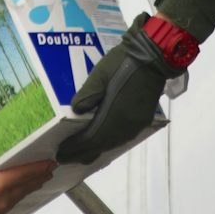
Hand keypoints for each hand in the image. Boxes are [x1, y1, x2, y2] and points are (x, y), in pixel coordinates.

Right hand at [0, 117, 56, 213]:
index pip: (26, 174)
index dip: (40, 168)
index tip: (51, 164)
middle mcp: (2, 200)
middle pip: (25, 187)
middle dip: (37, 179)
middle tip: (48, 172)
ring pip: (17, 199)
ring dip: (25, 190)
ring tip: (32, 184)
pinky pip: (6, 210)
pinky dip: (11, 201)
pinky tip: (9, 199)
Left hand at [56, 19, 171, 165]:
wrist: (153, 56)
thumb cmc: (124, 62)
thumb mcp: (100, 74)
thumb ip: (87, 94)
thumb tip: (76, 111)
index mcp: (115, 114)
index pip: (90, 138)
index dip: (75, 147)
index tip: (60, 153)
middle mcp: (126, 125)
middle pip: (101, 145)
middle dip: (82, 153)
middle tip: (65, 157)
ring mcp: (136, 124)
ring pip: (112, 144)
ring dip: (95, 149)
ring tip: (80, 153)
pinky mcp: (142, 120)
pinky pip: (122, 138)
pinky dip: (107, 143)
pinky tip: (99, 142)